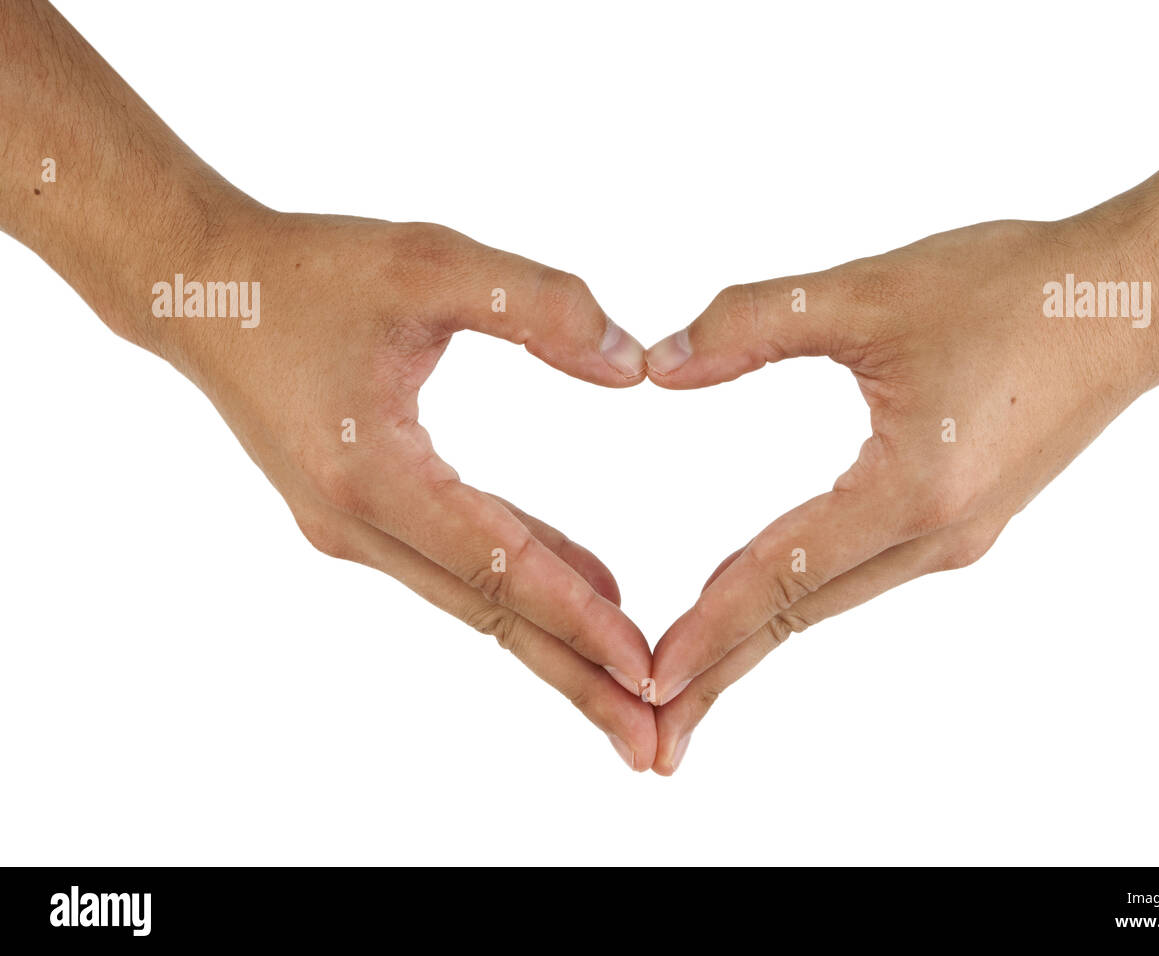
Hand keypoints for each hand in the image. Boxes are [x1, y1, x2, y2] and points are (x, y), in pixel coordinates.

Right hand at [159, 209, 657, 768]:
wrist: (202, 290)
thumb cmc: (309, 269)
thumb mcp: (428, 262)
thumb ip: (536, 305)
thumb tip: (631, 365)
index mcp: (372, 478)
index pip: (498, 567)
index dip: (576, 618)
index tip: (644, 670)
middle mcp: (359, 525)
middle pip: (490, 615)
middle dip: (574, 679)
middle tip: (648, 742)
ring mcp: (355, 528)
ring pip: (475, 599)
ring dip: (553, 642)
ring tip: (627, 690)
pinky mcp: (363, 513)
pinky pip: (458, 562)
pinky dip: (522, 582)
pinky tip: (585, 589)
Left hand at [642, 216, 1158, 773]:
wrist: (1131, 302)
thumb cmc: (1015, 288)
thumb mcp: (872, 292)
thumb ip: (755, 323)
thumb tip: (661, 362)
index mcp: (914, 492)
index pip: (783, 575)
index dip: (710, 629)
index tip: (649, 681)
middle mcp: (938, 535)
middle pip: (803, 612)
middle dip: (723, 666)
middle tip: (654, 725)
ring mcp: (957, 535)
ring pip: (831, 596)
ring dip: (759, 633)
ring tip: (695, 674)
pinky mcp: (964, 518)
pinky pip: (861, 571)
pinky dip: (801, 591)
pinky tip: (763, 592)